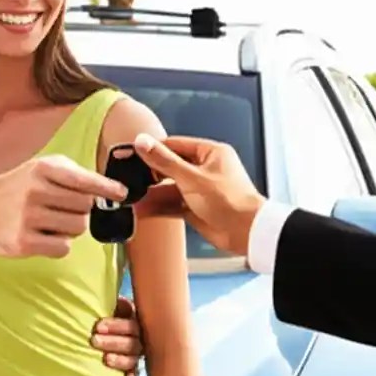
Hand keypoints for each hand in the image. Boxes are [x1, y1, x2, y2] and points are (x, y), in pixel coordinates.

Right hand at [0, 155, 127, 257]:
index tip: (122, 194)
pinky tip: (43, 236)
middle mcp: (35, 190)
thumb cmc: (19, 187)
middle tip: (63, 209)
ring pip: (78, 228)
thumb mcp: (42, 168)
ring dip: (71, 228)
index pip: (84, 179)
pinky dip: (59, 244)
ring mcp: (28, 217)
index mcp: (43, 169)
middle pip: (86, 207)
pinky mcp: (23, 242)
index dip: (107, 188)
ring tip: (51, 221)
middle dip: (82, 210)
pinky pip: (63, 248)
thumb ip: (75, 174)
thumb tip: (111, 190)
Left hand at [91, 296, 144, 375]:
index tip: (98, 326)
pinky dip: (132, 375)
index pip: (131, 325)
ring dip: (120, 359)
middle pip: (132, 343)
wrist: (119, 328)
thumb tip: (119, 301)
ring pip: (133, 358)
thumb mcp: (118, 307)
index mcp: (139, 320)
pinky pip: (135, 372)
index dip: (116, 326)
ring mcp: (139, 353)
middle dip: (112, 342)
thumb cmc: (115, 314)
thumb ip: (119, 306)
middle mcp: (143, 338)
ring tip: (105, 359)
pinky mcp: (134, 366)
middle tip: (94, 340)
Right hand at [132, 134, 264, 256]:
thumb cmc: (229, 200)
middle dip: (150, 175)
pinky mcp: (196, 209)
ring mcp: (200, 190)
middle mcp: (205, 169)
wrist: (247, 233)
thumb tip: (143, 142)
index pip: (175, 145)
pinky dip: (159, 207)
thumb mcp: (192, 177)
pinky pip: (173, 205)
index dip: (153, 149)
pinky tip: (142, 210)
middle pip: (171, 167)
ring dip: (152, 194)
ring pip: (170, 188)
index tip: (132, 153)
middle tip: (128, 177)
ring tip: (131, 197)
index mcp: (210, 153)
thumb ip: (165, 161)